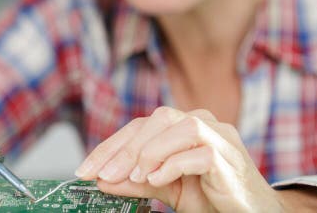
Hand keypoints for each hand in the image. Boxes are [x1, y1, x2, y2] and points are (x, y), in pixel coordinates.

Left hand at [74, 106, 283, 212]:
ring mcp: (220, 137)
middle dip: (125, 148)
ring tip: (133, 178)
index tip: (86, 169)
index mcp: (185, 126)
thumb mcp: (168, 188)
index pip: (141, 126)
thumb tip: (102, 180)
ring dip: (149, 152)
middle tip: (102, 175)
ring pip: (179, 127)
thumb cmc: (214, 197)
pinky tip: (157, 180)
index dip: (111, 145)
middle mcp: (203, 123)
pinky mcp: (230, 157)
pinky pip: (200, 152)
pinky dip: (174, 164)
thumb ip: (138, 181)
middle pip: (158, 119)